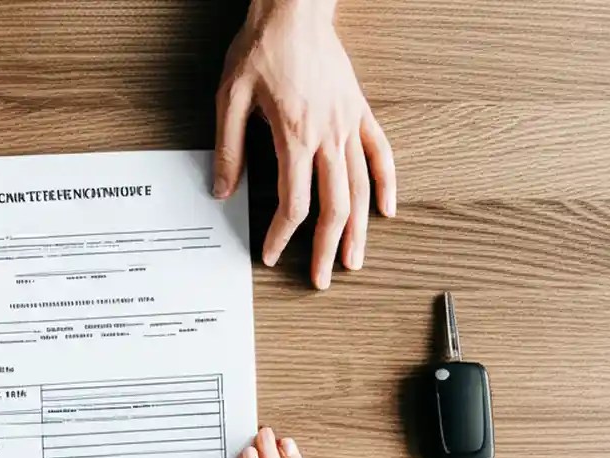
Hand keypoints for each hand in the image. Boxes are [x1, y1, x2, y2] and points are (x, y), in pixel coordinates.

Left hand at [214, 0, 395, 289]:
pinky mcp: (360, 111)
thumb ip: (228, 148)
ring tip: (353, 261)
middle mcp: (328, 135)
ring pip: (361, 187)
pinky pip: (381, 153)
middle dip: (325, 248)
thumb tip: (222, 190)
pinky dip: (387, 183)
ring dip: (359, 230)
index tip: (268, 253)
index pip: (293, 202)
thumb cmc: (262, 47)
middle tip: (319, 279)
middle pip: (334, 205)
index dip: (281, 235)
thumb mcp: (230, 96)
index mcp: (295, 134)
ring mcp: (349, 124)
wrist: (295, 9)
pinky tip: (386, 211)